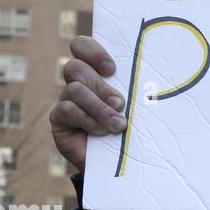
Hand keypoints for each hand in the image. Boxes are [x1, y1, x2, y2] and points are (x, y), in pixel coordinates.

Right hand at [50, 36, 126, 173]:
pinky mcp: (58, 120)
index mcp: (95, 72)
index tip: (112, 69)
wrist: (120, 164)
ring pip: (74, 89)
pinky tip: (101, 132)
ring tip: (117, 124)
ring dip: (98, 107)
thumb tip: (151, 80)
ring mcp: (65, 100)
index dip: (92, 51)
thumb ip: (135, 91)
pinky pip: (67, 109)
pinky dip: (87, 120)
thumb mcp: (136, 108)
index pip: (81, 46)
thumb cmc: (131, 130)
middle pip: (76, 67)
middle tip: (120, 104)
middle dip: (101, 86)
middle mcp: (77, 83)